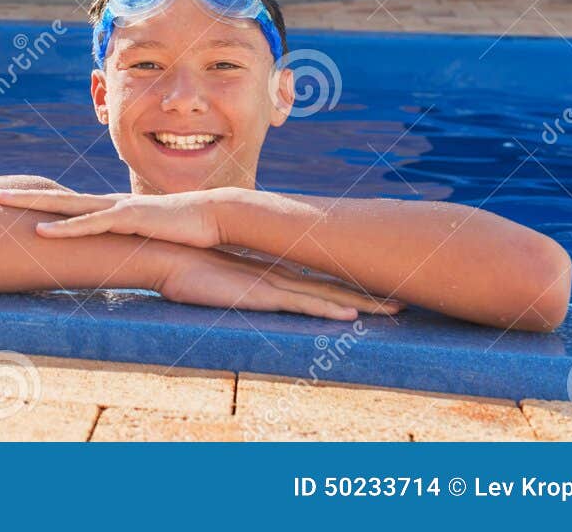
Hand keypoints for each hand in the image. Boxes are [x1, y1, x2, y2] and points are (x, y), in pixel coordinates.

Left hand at [0, 188, 222, 248]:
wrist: (215, 216)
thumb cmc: (185, 230)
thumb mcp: (150, 240)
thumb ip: (132, 245)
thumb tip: (120, 258)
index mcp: (110, 210)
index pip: (67, 206)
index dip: (39, 205)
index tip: (12, 205)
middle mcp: (108, 205)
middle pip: (56, 199)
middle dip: (22, 198)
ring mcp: (116, 209)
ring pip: (64, 206)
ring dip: (30, 205)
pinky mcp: (128, 220)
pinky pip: (90, 225)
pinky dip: (64, 230)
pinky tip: (40, 232)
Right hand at [157, 244, 401, 320]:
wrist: (167, 256)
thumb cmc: (184, 268)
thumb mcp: (216, 280)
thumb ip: (233, 284)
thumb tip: (237, 288)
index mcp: (271, 273)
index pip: (318, 281)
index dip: (348, 287)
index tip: (374, 293)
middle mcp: (279, 276)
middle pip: (333, 287)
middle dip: (370, 296)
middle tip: (404, 302)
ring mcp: (272, 284)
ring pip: (327, 297)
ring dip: (362, 305)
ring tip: (396, 311)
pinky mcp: (261, 294)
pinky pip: (301, 305)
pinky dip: (328, 310)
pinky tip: (350, 316)